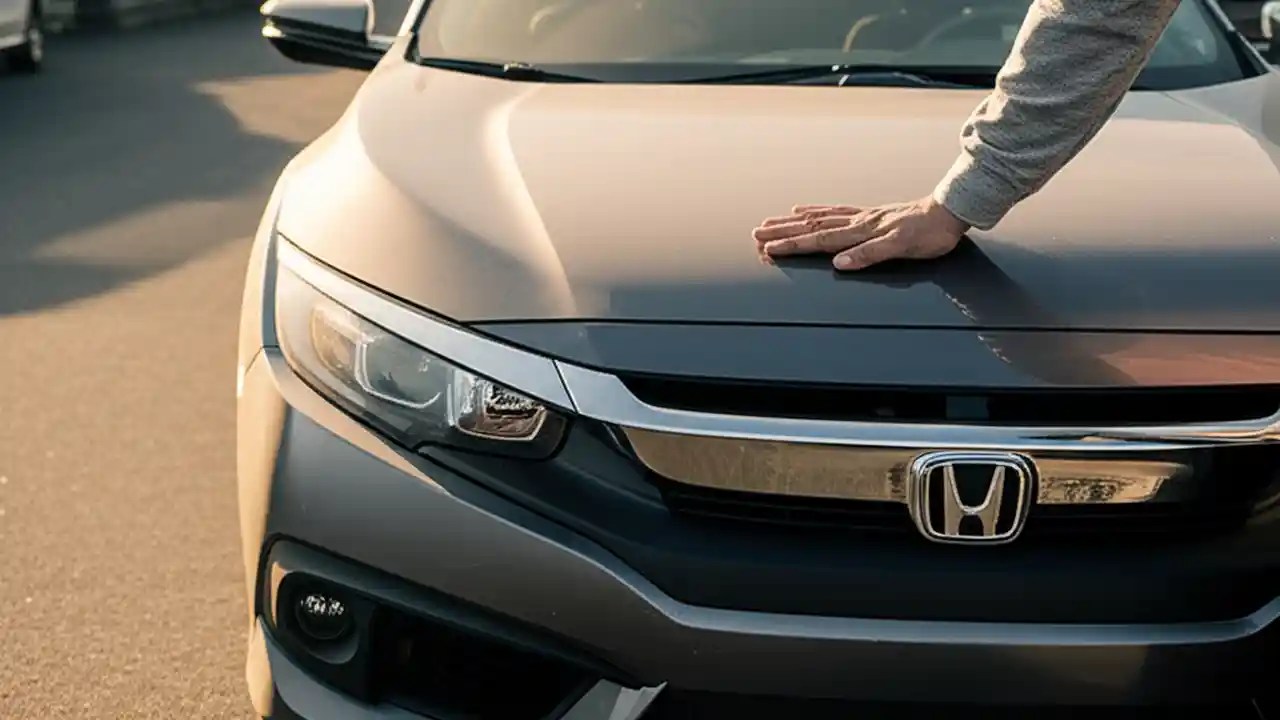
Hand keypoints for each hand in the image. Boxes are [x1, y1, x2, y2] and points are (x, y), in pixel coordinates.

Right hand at [753, 196, 969, 270]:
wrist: (950, 211)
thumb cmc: (929, 233)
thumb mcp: (902, 248)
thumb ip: (870, 255)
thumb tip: (839, 263)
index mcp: (861, 232)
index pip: (820, 241)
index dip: (793, 245)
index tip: (768, 248)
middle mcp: (857, 222)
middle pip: (812, 227)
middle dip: (782, 232)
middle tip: (756, 233)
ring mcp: (862, 217)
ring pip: (819, 219)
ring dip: (792, 222)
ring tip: (770, 222)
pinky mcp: (869, 214)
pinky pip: (834, 211)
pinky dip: (815, 211)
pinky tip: (804, 210)